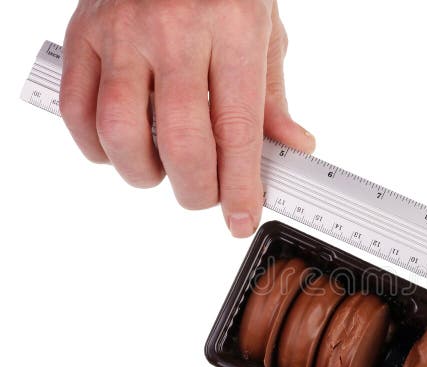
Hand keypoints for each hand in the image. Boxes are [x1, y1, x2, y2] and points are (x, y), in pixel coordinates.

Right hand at [60, 0, 313, 237]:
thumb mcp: (263, 31)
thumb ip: (271, 96)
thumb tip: (292, 147)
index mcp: (232, 30)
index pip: (238, 129)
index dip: (240, 186)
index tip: (242, 219)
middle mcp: (175, 31)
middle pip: (181, 140)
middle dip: (196, 190)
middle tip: (204, 197)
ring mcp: (122, 32)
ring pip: (121, 131)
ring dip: (142, 174)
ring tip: (161, 174)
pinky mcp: (83, 35)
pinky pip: (77, 109)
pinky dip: (95, 147)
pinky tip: (118, 151)